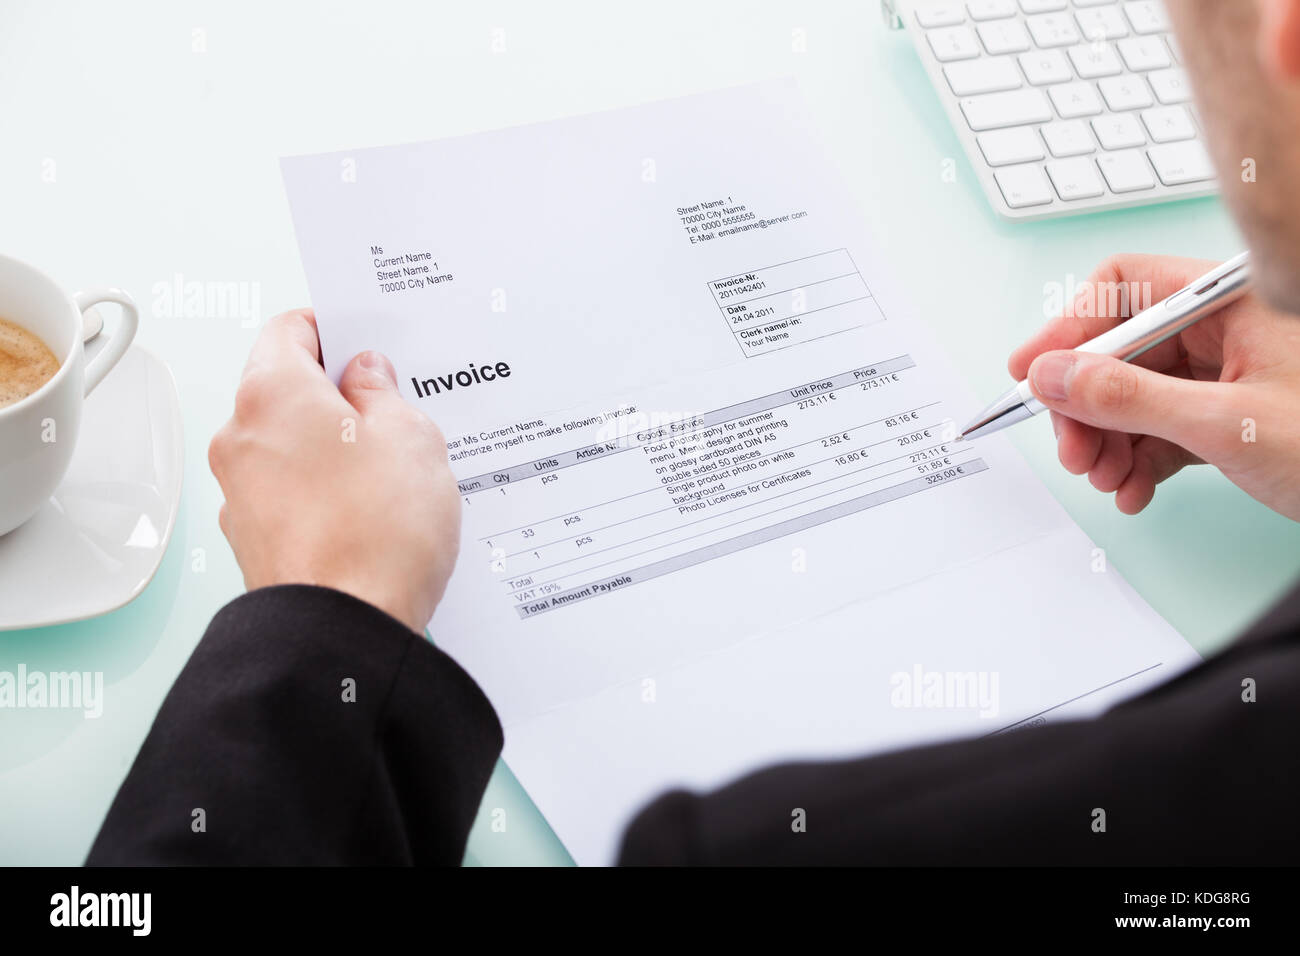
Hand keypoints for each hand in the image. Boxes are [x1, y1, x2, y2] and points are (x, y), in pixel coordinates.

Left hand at [209, 309, 460, 631]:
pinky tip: (370, 511)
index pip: (289, 330)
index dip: (333, 328)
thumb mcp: (411, 436)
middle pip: (285, 389)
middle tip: (394, 408)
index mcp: (271, 393)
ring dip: (331, 446)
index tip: (365, 340)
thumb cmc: (374, 534)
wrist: (344, 629)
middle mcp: (241, 437)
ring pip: (288, 444)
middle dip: (338, 393)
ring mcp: (240, 492)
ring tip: (391, 471)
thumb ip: (384, 392)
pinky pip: (289, 493)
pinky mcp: (254, 538)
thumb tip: (368, 377)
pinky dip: (322, 491)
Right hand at [1009, 254, 1299, 519]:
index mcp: (1233, 300)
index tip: (1034, 372)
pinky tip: (1135, 487)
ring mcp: (1227, 371)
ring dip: (1108, 440)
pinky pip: (1160, 425)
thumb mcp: (1226, 424)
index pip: (1125, 287)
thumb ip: (1129, 398)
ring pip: (1134, 392)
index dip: (1069, 329)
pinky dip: (1138, 458)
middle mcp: (1226, 328)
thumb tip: (1054, 377)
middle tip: (1073, 449)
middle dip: (1087, 404)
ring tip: (1107, 478)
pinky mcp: (1227, 414)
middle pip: (1121, 348)